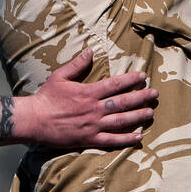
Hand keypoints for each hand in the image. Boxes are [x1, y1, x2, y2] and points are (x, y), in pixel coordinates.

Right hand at [18, 48, 156, 149]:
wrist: (35, 120)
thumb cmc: (47, 97)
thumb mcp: (60, 76)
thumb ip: (77, 64)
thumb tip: (90, 51)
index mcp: (88, 92)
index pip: (115, 84)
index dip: (131, 80)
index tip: (143, 76)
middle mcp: (94, 109)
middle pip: (123, 102)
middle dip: (141, 97)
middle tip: (155, 94)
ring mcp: (93, 125)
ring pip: (122, 121)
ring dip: (138, 116)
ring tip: (151, 112)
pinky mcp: (89, 139)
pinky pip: (112, 140)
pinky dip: (127, 139)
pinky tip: (139, 136)